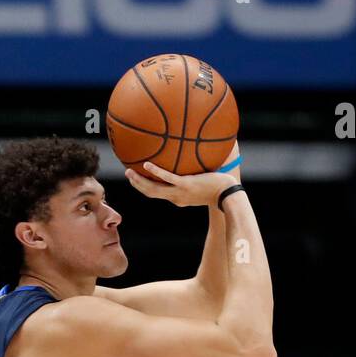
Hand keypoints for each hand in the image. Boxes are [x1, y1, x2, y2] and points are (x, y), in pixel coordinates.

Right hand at [125, 139, 240, 207]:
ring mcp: (180, 192)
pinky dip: (155, 173)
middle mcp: (176, 198)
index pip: (159, 194)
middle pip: (151, 193)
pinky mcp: (185, 185)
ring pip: (153, 190)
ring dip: (139, 182)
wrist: (227, 194)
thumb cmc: (220, 189)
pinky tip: (146, 164)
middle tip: (127, 174)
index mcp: (178, 199)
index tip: (139, 179)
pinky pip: (167, 178)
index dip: (146, 188)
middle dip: (137, 185)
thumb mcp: (204, 184)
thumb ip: (196, 175)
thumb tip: (195, 157)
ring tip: (129, 172)